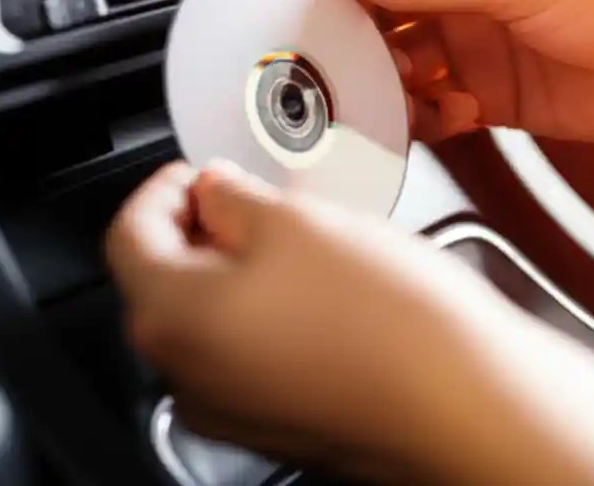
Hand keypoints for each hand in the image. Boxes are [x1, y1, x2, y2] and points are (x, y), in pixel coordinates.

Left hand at [106, 161, 593, 483]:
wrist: (467, 405)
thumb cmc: (386, 321)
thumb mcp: (294, 221)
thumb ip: (232, 198)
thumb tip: (212, 189)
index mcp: (168, 319)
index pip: (127, 234)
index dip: (162, 187)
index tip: (199, 169)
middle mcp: (185, 377)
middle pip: (164, 282)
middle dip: (203, 229)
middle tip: (254, 197)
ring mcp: (230, 409)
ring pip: (210, 320)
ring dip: (238, 271)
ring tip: (300, 241)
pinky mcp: (278, 424)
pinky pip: (251, 356)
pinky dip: (268, 315)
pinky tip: (323, 293)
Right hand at [306, 0, 593, 142]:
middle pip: (385, 0)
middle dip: (362, 28)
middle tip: (347, 53)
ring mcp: (483, 37)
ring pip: (404, 58)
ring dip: (394, 78)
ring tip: (406, 89)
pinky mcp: (494, 91)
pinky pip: (434, 102)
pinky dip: (429, 112)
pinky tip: (451, 111)